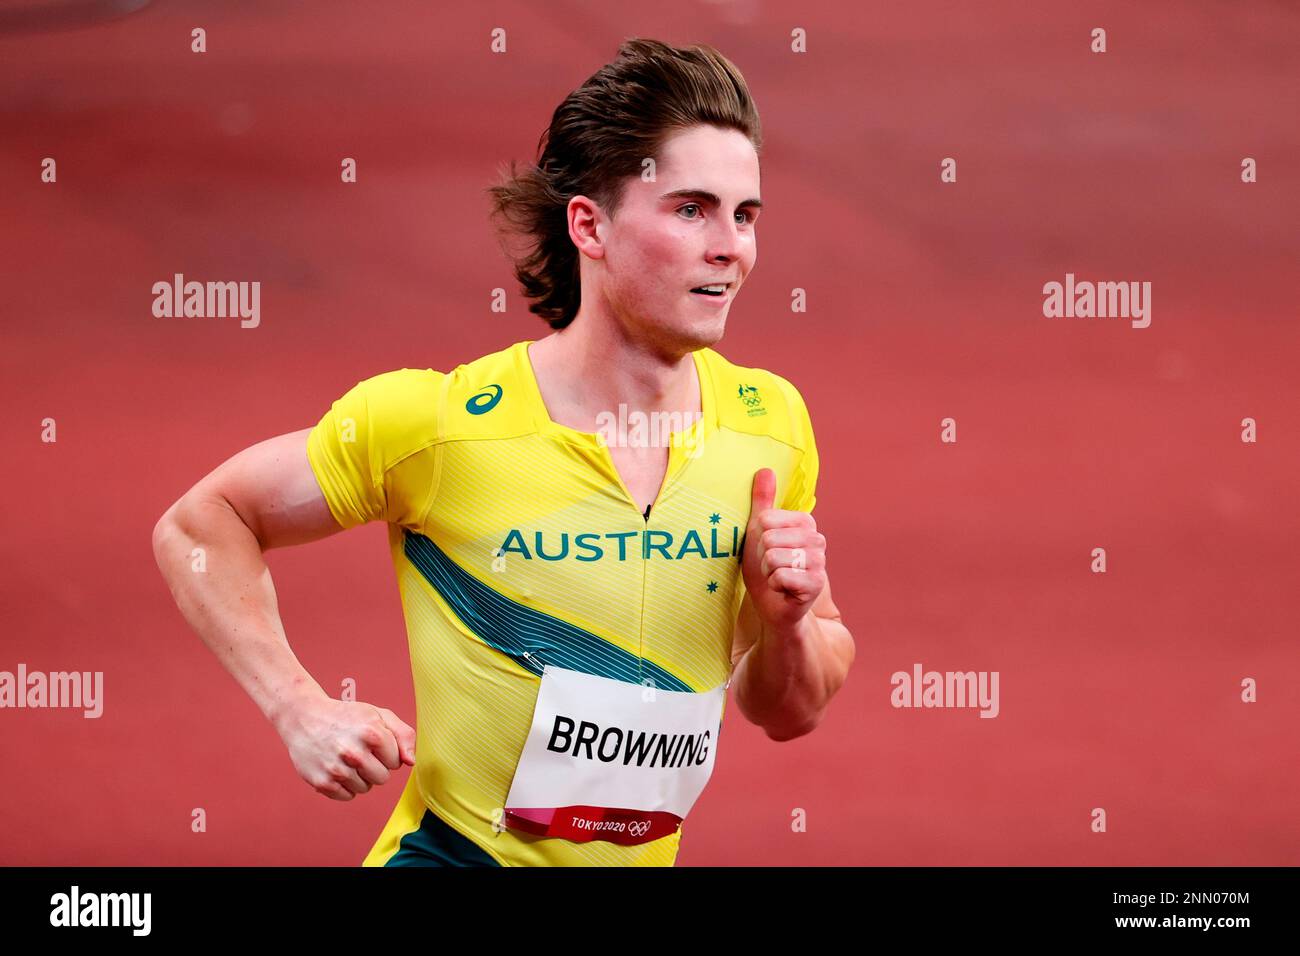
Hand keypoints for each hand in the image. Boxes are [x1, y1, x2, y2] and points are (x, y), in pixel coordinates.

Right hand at [274, 696, 415, 800]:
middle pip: (382, 779)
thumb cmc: (347, 717)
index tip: (372, 742)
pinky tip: (335, 768)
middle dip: (375, 767)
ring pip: (365, 788)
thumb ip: (403, 735)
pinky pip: (347, 796)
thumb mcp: (378, 715)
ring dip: (359, 776)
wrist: (304, 718)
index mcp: (372, 733)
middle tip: (358, 751)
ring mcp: (336, 769)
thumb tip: (411, 762)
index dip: (386, 753)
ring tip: (345, 758)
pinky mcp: (322, 782)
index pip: (396, 762)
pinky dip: (344, 786)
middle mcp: (354, 752)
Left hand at [740, 468, 826, 628]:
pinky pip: (781, 576)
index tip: (766, 550)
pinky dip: (775, 586)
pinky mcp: (815, 583)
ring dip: (768, 572)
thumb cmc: (765, 568)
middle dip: (762, 557)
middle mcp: (817, 539)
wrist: (774, 606)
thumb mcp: (758, 532)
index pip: (765, 519)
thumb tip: (765, 469)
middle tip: (771, 567)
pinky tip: (783, 590)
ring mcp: (819, 561)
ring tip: (777, 578)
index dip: (757, 539)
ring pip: (773, 557)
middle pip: (768, 538)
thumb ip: (762, 501)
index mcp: (805, 522)